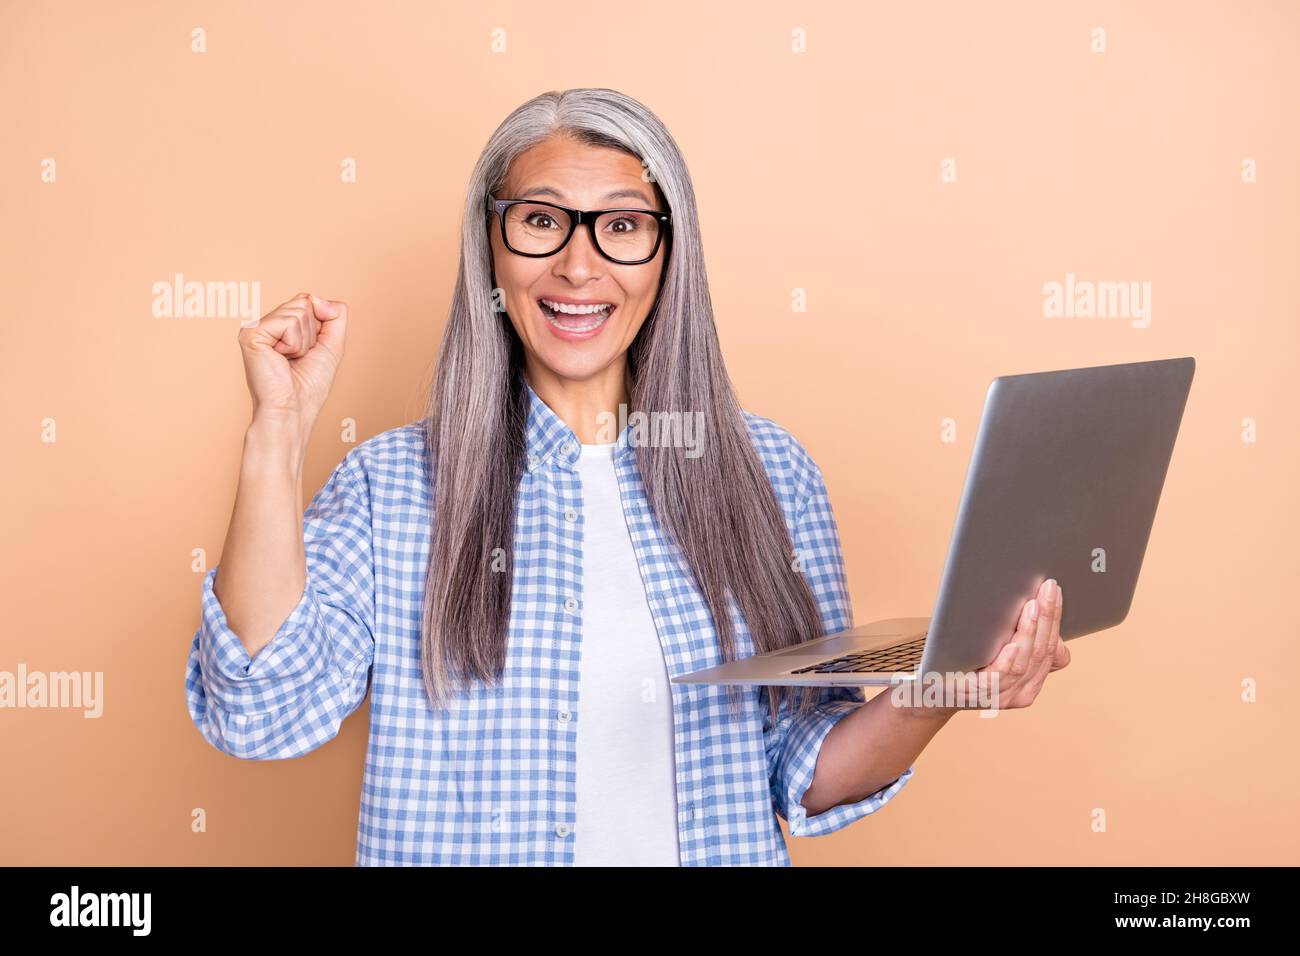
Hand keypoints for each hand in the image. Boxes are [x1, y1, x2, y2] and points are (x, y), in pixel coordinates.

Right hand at [237, 291, 347, 423]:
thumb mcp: (332, 344)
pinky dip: (293, 344)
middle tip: (298, 357)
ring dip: (303, 341)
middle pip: (304, 302)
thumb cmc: (310, 385)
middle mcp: (266, 323)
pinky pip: (289, 322)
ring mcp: (256, 327)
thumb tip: (319, 298)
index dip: (319, 326)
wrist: (294, 409)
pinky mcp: (251, 333)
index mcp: (280, 325)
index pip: (308, 301)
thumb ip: (336, 316)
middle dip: (312, 333)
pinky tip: (280, 358)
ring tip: (289, 359)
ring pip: (298, 311)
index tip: (308, 352)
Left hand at [977, 578, 1070, 709]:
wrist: (927, 691)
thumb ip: (1020, 637)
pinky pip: (998, 678)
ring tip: (1031, 607)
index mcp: (1031, 681)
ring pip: (1024, 663)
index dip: (1055, 619)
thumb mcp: (998, 651)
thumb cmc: (964, 663)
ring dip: (1030, 632)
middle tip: (1047, 588)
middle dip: (1047, 618)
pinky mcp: (974, 695)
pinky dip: (1008, 660)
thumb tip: (1037, 605)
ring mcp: (1000, 696)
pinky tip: (1012, 643)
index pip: (1053, 651)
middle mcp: (1021, 692)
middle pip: (1041, 653)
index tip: (1054, 589)